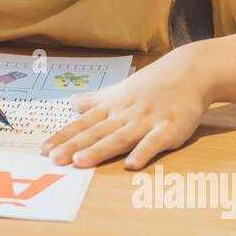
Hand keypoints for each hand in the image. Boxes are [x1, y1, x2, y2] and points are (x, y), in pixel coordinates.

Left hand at [43, 47, 212, 169]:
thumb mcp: (120, 89)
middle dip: (73, 145)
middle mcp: (126, 114)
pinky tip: (131, 164)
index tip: (44, 148)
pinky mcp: (170, 128)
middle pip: (96, 132)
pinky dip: (143, 152)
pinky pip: (154, 142)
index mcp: (113, 106)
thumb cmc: (153, 83)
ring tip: (80, 161)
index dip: (64, 135)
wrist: (190, 71)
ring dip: (100, 149)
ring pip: (120, 137)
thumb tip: (70, 102)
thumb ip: (96, 99)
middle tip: (53, 159)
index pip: (83, 123)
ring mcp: (147, 121)